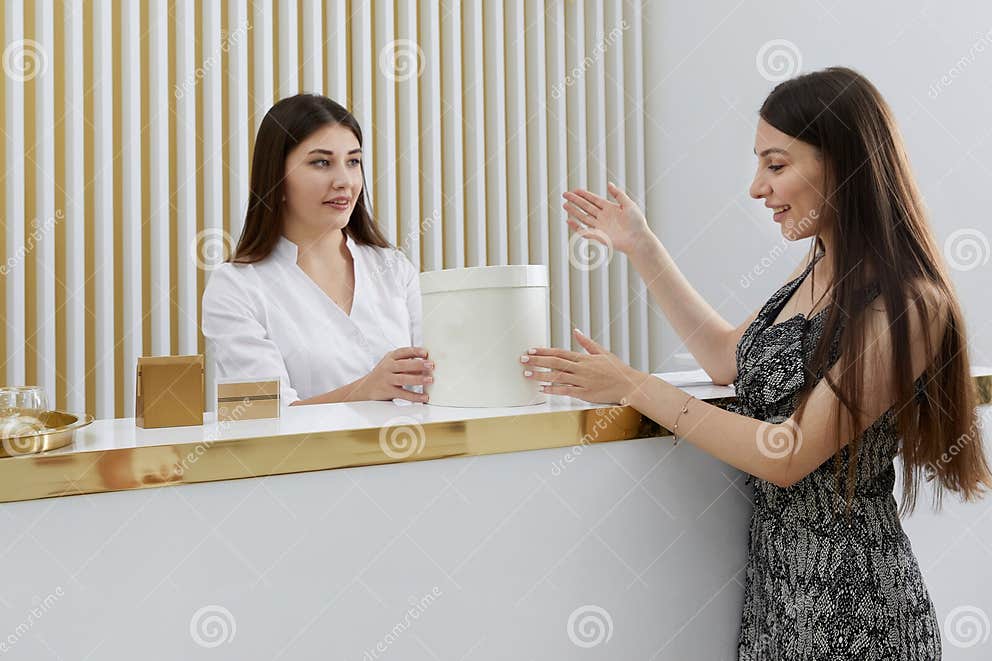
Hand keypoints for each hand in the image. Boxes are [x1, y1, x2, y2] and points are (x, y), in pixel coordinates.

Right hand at [354, 347, 432, 402]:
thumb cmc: (384, 374)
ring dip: (418, 379)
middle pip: (404, 364)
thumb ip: (407, 363)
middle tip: (431, 365)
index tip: (425, 352)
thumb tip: (427, 365)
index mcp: (391, 358)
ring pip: (403, 379)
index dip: (415, 351)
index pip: (403, 352)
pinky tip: (424, 397)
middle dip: (418, 364)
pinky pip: (403, 394)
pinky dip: (415, 396)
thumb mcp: (392, 364)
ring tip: (430, 380)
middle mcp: (388, 367)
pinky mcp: (388, 391)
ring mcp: (387, 379)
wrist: (365, 388)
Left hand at [521, 329, 650, 404]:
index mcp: (584, 358)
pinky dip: (554, 390)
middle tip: (523, 360)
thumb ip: (586, 342)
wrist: (629, 385)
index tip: (531, 350)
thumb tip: (576, 330)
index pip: (560, 352)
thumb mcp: (602, 352)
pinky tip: (543, 389)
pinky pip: (566, 391)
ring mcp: (583, 381)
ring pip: (558, 377)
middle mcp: (581, 369)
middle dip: (537, 361)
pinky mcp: (585, 393)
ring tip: (527, 374)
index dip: (544, 351)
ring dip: (541, 375)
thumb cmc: (616, 369)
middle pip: (555, 363)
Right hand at [562, 182, 651, 255]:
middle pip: (586, 207)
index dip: (584, 194)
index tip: (575, 190)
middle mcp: (603, 217)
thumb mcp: (629, 204)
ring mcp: (600, 226)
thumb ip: (618, 194)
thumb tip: (609, 184)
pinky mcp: (598, 236)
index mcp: (610, 208)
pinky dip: (576, 227)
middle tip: (565, 195)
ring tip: (564, 205)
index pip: (594, 200)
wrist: (638, 239)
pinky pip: (584, 231)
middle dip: (575, 201)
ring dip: (573, 211)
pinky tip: (569, 221)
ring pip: (583, 217)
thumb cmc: (637, 223)